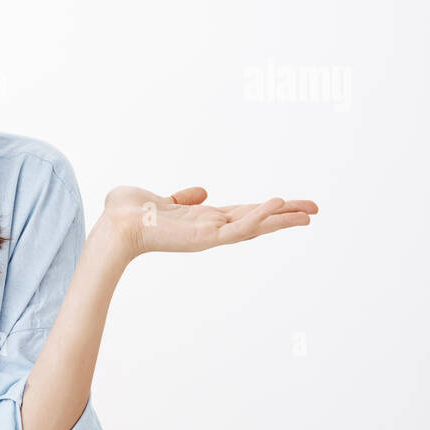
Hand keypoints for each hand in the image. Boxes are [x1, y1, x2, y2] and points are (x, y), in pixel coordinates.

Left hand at [103, 185, 317, 256]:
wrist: (114, 224)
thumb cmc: (129, 212)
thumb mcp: (161, 199)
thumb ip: (183, 197)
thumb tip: (202, 191)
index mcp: (202, 219)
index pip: (242, 213)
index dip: (267, 209)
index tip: (291, 204)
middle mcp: (209, 229)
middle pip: (257, 221)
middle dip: (286, 217)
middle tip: (315, 211)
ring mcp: (209, 235)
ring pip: (255, 226)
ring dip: (282, 219)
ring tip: (309, 212)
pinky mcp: (205, 237)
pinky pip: (238, 227)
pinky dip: (259, 217)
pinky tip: (279, 204)